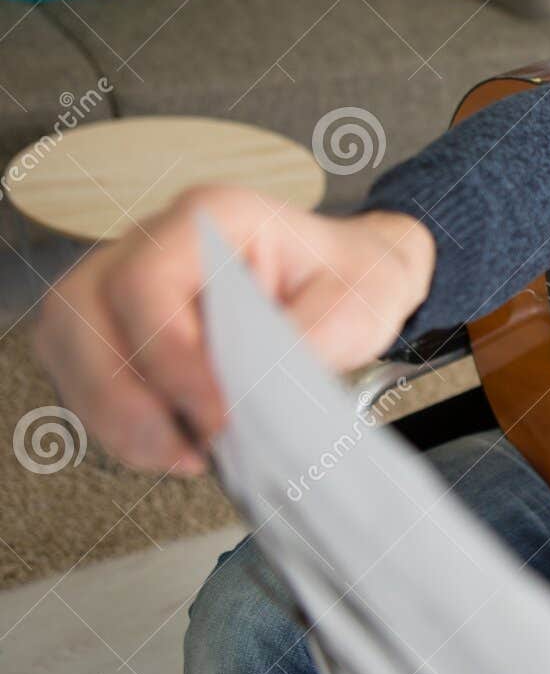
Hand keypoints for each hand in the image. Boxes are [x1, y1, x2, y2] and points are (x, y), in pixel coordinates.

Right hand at [32, 184, 435, 475]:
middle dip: (123, 397)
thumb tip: (256, 391)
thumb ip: (309, 339)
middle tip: (188, 451)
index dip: (169, 357)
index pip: (148, 281)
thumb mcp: (358, 304)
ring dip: (112, 414)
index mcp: (212, 217)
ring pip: (68, 344)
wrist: (352, 278)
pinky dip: (115, 419)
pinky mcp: (118, 324)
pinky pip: (82, 372)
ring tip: (179, 456)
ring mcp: (123, 279)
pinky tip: (168, 446)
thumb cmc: (350, 280)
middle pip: (81, 311)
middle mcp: (152, 239)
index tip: (217, 417)